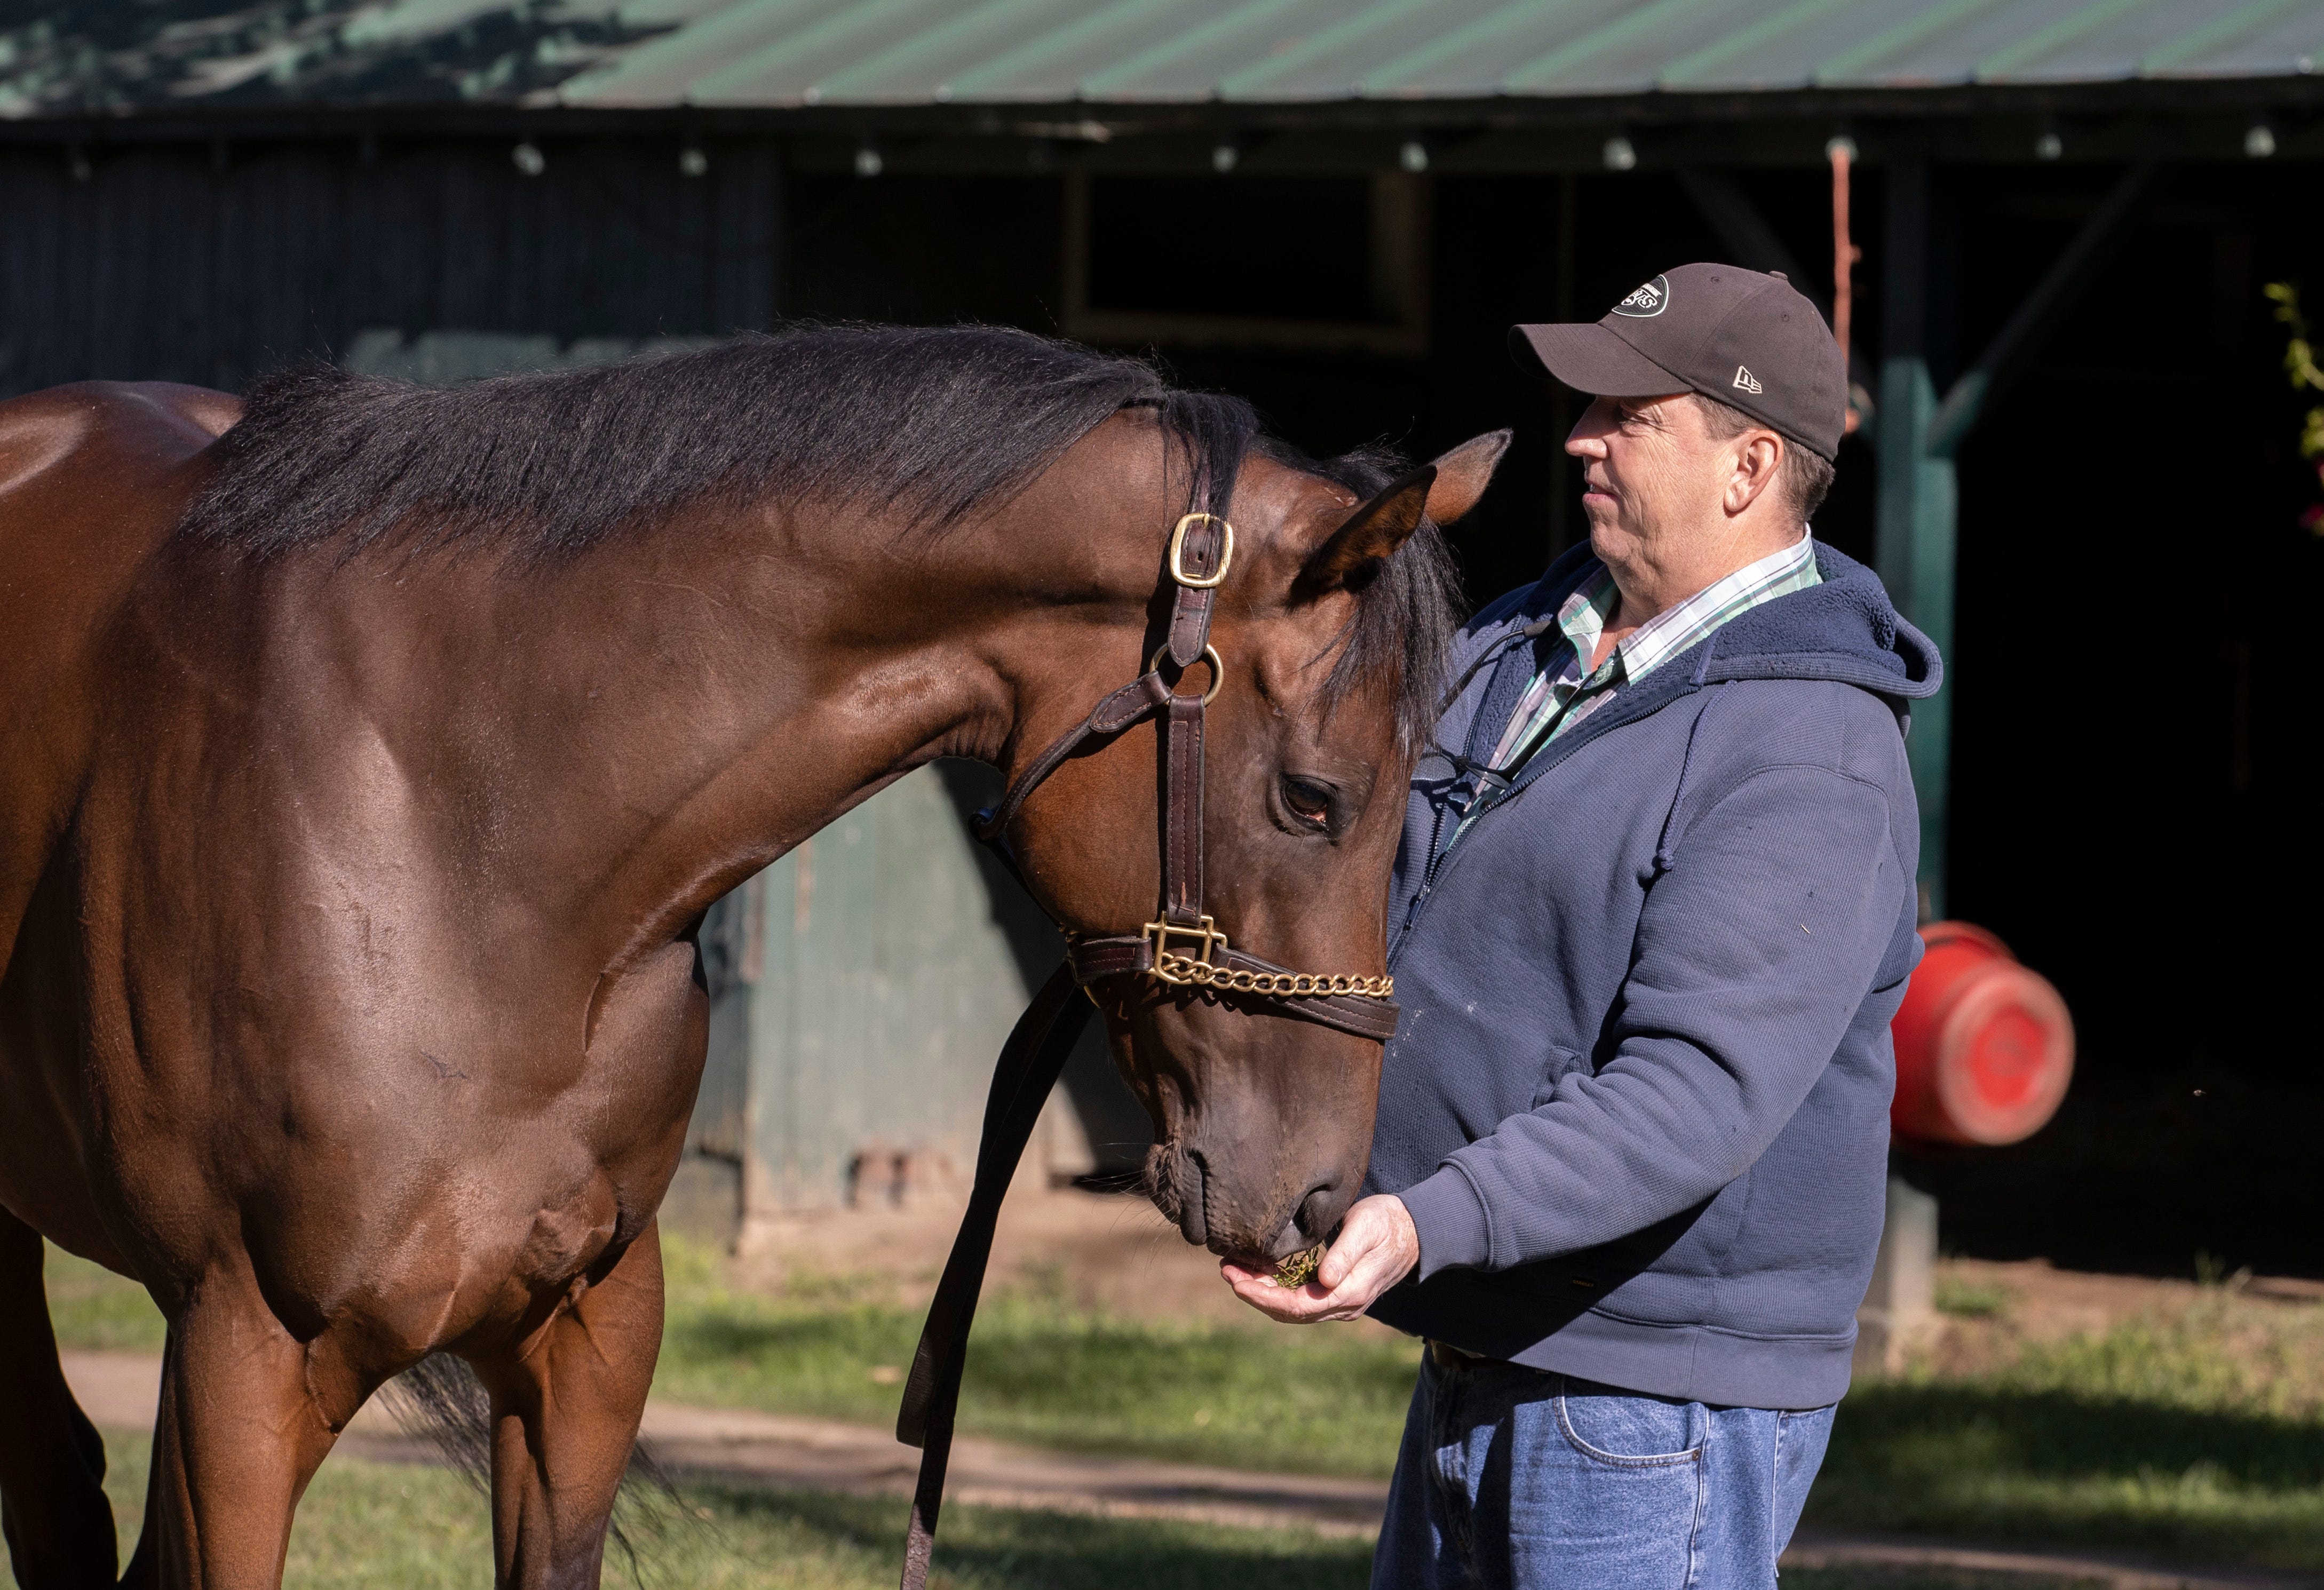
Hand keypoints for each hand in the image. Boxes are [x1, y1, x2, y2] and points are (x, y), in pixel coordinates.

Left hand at [1220, 1194, 1419, 1323]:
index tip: (1236, 1281)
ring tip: (1234, 1268)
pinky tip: (1259, 1270)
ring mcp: (1340, 1303)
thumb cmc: (1388, 1222)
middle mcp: (1343, 1305)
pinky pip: (1300, 1299)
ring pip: (1292, 1308)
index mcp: (1349, 1293)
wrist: (1414, 1231)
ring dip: (1261, 1291)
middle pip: (1289, 1312)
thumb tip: (1324, 1280)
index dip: (1263, 1296)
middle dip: (1254, 1293)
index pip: (1297, 1306)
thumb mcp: (1366, 1228)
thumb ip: (1345, 1254)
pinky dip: (1275, 1287)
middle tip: (1226, 1270)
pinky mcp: (1336, 1293)